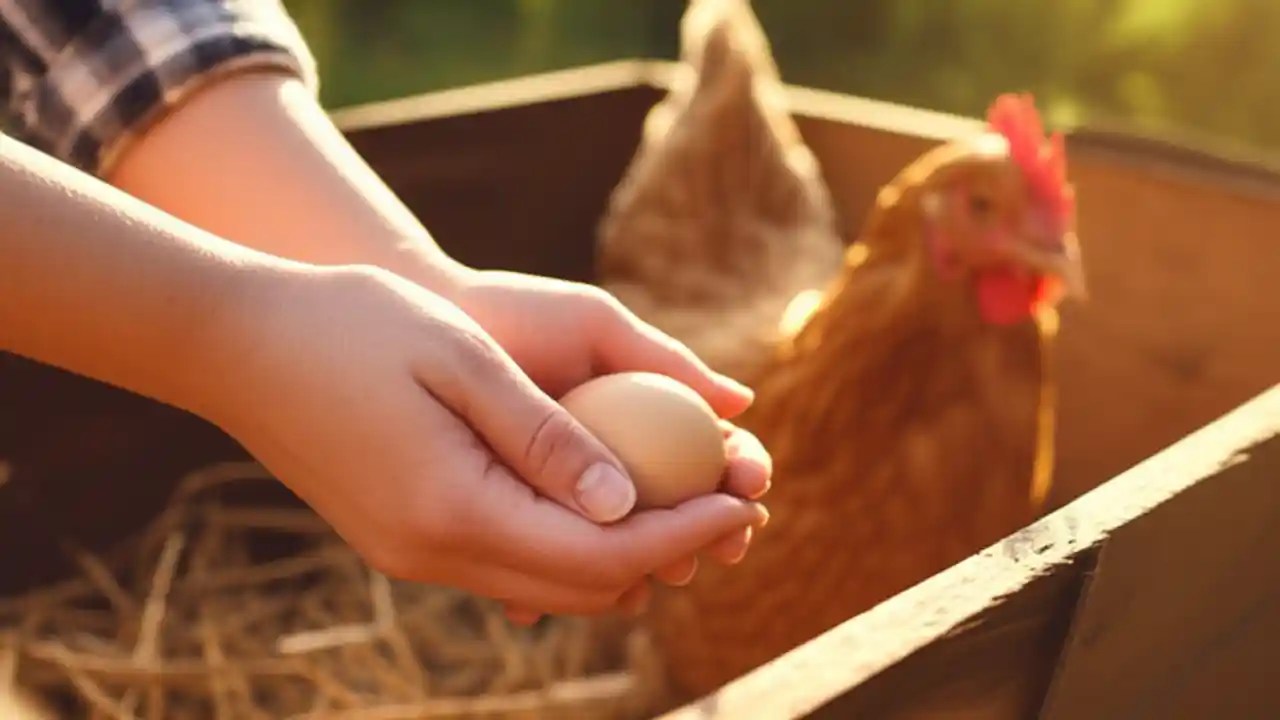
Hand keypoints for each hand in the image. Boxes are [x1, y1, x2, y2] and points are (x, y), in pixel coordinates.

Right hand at [205, 265, 766, 618]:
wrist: (241, 343)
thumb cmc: (355, 327)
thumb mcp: (464, 362)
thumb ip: (548, 439)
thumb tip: (627, 503)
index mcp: (455, 511)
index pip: (602, 554)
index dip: (683, 530)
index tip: (742, 496)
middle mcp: (434, 554)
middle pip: (581, 588)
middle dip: (668, 553)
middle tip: (730, 504)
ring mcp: (413, 556)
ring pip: (546, 588)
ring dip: (621, 557)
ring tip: (681, 504)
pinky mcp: (402, 540)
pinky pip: (507, 565)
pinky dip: (567, 547)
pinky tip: (598, 503)